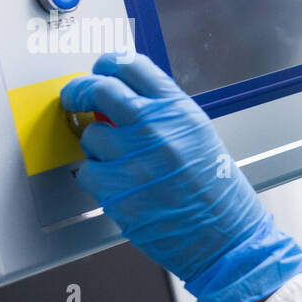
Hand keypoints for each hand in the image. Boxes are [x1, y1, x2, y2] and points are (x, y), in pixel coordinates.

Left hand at [60, 53, 301, 301]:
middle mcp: (155, 128)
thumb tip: (124, 103)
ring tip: (123, 164)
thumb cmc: (218, 193)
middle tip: (75, 98)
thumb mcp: (199, 137)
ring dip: (98, 148)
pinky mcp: (116, 190)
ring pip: (90, 137)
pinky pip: (88, 174)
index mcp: (178, 111)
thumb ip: (163, 115)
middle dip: (80, 91)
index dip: (107, 64)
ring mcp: (132, 158)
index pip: (131, 66)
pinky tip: (124, 188)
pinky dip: (99, 180)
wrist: (226, 237)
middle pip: (98, 90)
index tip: (99, 70)